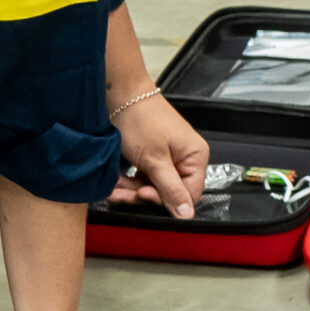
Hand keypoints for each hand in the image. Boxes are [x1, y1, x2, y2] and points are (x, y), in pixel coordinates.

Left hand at [106, 92, 207, 218]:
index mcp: (196, 156)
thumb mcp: (155, 160)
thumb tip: (188, 216)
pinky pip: (145, 176)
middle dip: (142, 194)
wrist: (120, 94)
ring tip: (113, 186)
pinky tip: (115, 180)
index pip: (189, 194)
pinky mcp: (154, 155)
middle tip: (121, 193)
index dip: (165, 199)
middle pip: (169, 191)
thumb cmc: (140, 120)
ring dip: (131, 189)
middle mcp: (186, 157)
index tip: (142, 194)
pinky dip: (129, 180)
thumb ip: (171, 190)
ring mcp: (169, 156)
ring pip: (153, 186)